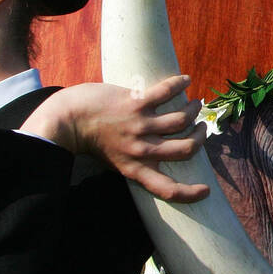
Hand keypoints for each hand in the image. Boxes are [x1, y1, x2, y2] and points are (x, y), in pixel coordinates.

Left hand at [20, 74, 209, 202]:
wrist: (67, 120)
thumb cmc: (89, 141)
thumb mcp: (115, 162)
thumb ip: (138, 162)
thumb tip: (161, 157)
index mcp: (136, 168)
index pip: (168, 189)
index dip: (191, 193)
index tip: (205, 190)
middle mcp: (142, 150)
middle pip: (187, 148)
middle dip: (200, 138)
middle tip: (200, 128)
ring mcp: (140, 126)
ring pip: (183, 119)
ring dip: (194, 109)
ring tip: (194, 104)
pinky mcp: (136, 103)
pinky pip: (166, 91)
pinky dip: (179, 84)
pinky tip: (185, 80)